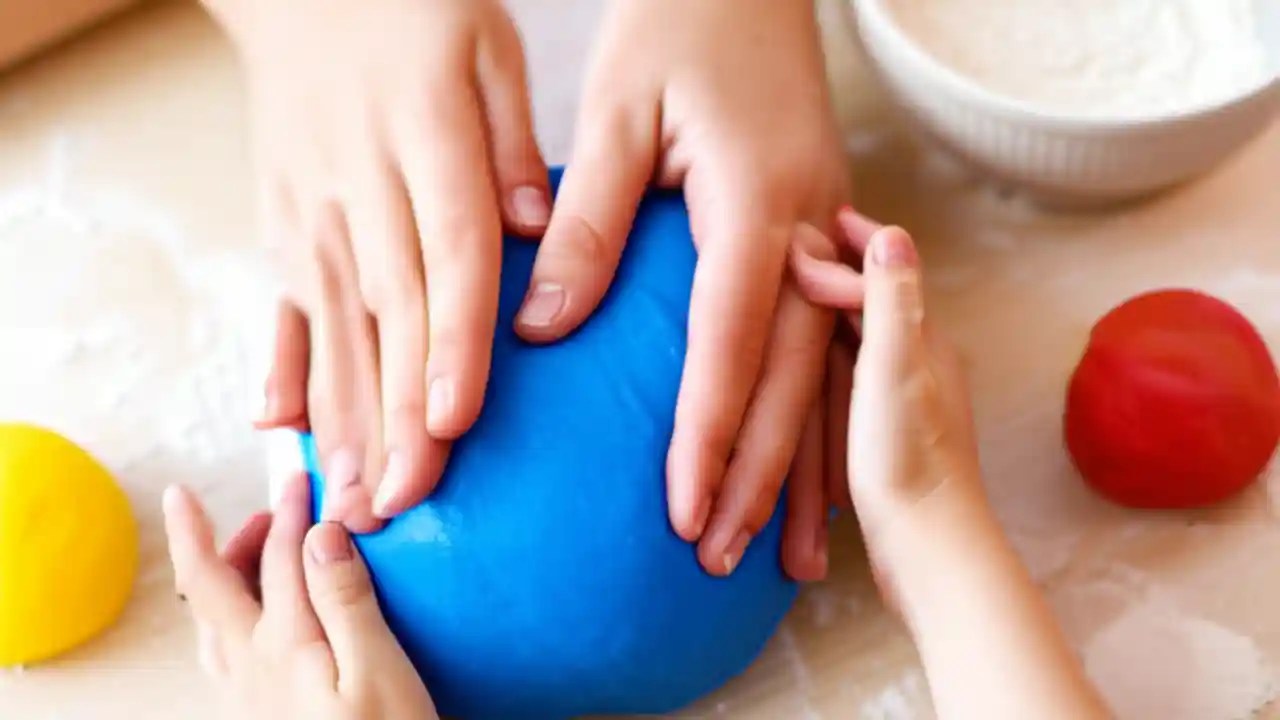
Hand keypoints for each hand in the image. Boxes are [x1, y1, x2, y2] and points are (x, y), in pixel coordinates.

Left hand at [163, 476, 435, 719]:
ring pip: (211, 620)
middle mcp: (250, 667)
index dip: (293, 507)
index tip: (311, 472)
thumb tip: (320, 531)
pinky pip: (220, 652)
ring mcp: (247, 695)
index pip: (278, 555)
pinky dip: (225, 615)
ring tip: (250, 546)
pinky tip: (250, 622)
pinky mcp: (256, 716)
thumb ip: (345, 599)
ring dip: (220, 572)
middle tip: (270, 501)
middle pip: (214, 586)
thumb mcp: (378, 671)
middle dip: (229, 533)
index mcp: (282, 646)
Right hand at [209, 0, 549, 530]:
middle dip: (393, 421)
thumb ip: (514, 143)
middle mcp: (361, 190)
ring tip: (353, 501)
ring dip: (342, 420)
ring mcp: (311, 212)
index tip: (451, 425)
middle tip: (403, 506)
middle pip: (388, 319)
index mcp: (428, 145)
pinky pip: (283, 305)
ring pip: (332, 330)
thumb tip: (538, 230)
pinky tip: (282, 430)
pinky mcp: (281, 223)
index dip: (451, 348)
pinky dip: (283, 367)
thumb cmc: (415, 12)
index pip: (449, 263)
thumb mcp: (489, 49)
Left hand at [519, 0, 847, 578]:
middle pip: (794, 374)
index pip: (732, 339)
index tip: (683, 507)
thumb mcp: (614, 112)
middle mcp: (810, 227)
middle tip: (723, 554)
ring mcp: (830, 233)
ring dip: (810, 463)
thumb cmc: (677, 29)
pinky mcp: (826, 235)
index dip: (710, 430)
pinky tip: (825, 469)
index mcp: (755, 199)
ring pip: (830, 371)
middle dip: (762, 472)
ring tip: (795, 553)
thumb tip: (545, 328)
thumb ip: (588, 222)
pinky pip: (838, 342)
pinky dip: (833, 414)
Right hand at [791, 210, 982, 566]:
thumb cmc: (906, 463)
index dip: (859, 240)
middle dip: (848, 269)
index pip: (891, 271)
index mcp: (925, 343)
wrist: (929, 550)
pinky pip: (863, 377)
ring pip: (873, 340)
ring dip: (842, 312)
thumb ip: (892, 302)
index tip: (825, 212)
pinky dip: (839, 356)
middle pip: (882, 301)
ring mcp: (913, 402)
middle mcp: (925, 366)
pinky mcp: (897, 437)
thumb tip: (892, 232)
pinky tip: (817, 371)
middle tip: (804, 245)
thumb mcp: (893, 371)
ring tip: (804, 294)